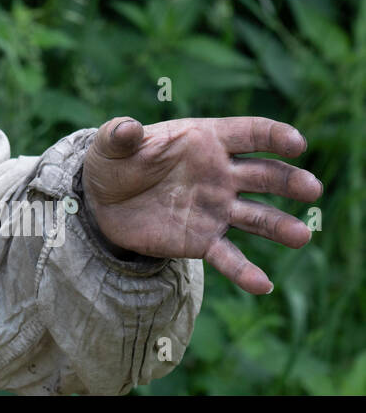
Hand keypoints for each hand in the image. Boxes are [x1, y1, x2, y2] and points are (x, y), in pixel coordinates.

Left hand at [80, 116, 320, 294]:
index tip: (296, 143)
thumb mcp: (109, 144)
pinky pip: (229, 257)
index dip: (274, 136)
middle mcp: (221, 174)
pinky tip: (262, 285)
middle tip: (311, 189)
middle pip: (265, 174)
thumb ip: (119, 135)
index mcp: (204, 140)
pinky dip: (245, 272)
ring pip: (258, 217)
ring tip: (301, 236)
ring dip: (281, 226)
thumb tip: (127, 128)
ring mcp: (216, 209)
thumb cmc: (113, 161)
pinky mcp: (204, 240)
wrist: (101, 201)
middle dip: (289, 180)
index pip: (249, 133)